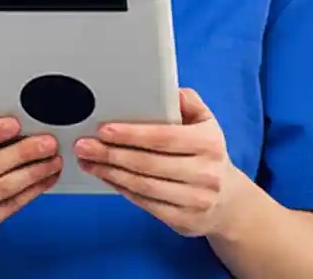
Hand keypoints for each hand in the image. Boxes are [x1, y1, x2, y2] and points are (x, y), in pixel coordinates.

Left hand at [75, 88, 237, 237]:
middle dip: (111, 153)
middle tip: (85, 145)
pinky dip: (121, 189)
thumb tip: (170, 92)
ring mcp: (195, 199)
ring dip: (110, 173)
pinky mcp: (183, 220)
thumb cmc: (207, 155)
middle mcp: (205, 173)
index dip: (132, 134)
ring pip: (143, 185)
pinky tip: (107, 177)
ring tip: (89, 161)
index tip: (105, 129)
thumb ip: (189, 103)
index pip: (165, 137)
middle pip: (148, 163)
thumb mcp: (207, 123)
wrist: (227, 202)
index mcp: (209, 144)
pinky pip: (145, 203)